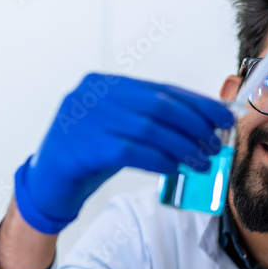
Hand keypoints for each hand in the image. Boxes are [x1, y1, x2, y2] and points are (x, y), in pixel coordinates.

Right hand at [14, 73, 233, 233]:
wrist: (44, 185)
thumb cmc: (87, 158)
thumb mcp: (116, 131)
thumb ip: (148, 124)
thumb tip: (200, 128)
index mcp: (104, 84)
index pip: (160, 89)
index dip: (196, 103)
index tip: (223, 117)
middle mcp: (93, 95)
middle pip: (158, 106)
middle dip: (194, 125)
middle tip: (215, 144)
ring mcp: (85, 119)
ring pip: (148, 128)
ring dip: (182, 146)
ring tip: (202, 161)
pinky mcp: (81, 148)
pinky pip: (131, 151)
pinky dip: (159, 159)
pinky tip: (175, 169)